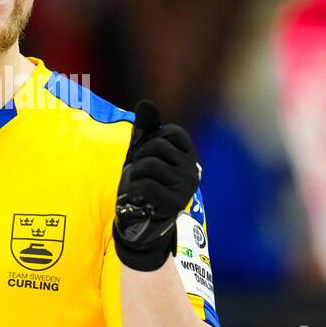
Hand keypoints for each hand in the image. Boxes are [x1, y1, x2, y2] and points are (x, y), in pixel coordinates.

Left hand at [113, 100, 201, 271]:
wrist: (142, 223)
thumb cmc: (145, 184)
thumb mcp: (144, 154)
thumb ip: (147, 129)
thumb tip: (145, 103)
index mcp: (190, 156)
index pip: (170, 132)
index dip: (150, 140)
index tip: (146, 157)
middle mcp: (193, 169)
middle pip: (157, 146)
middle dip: (139, 157)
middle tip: (138, 174)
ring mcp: (185, 187)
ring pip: (149, 164)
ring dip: (134, 174)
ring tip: (138, 186)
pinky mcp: (174, 203)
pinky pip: (144, 184)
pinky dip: (132, 189)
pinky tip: (136, 197)